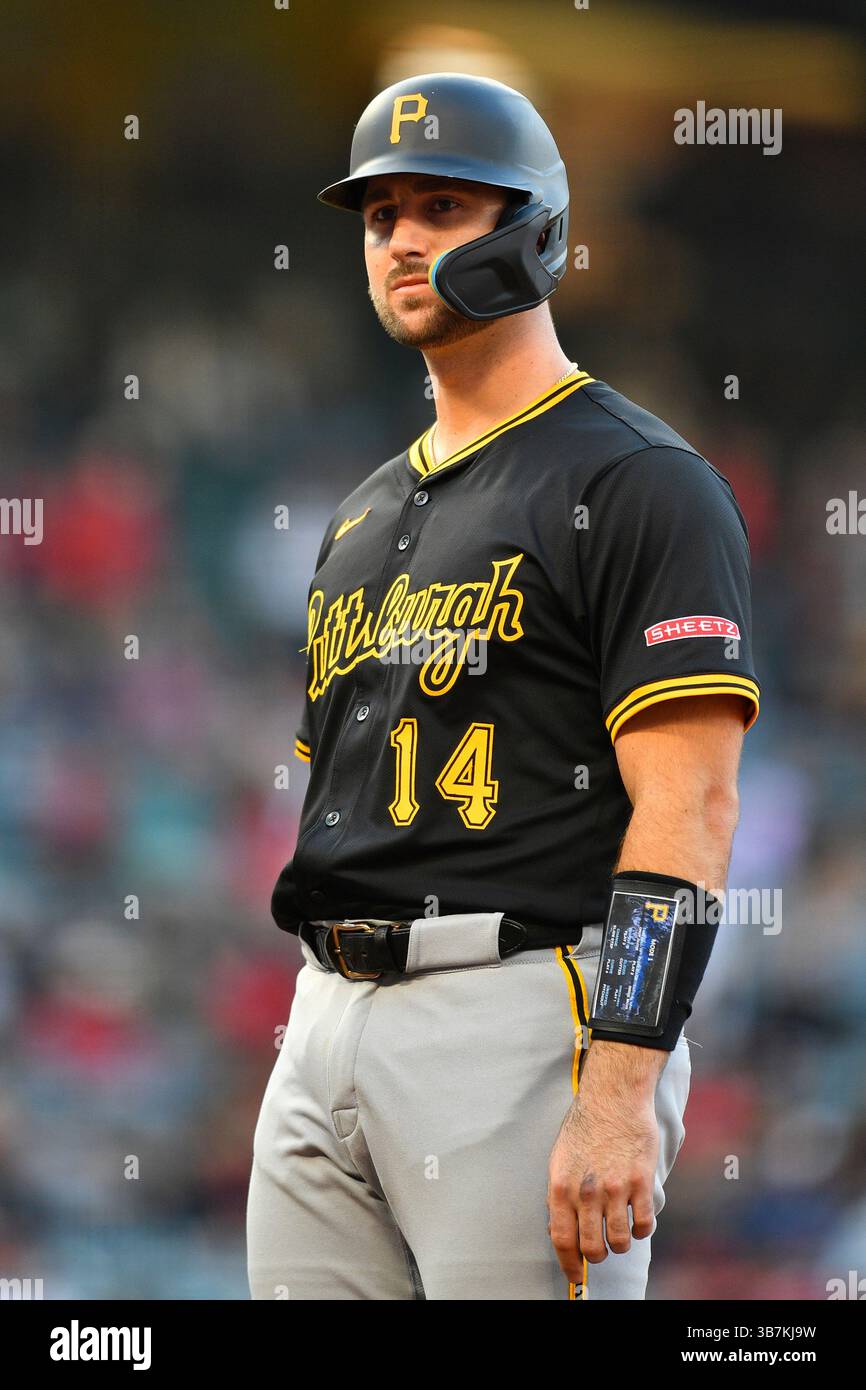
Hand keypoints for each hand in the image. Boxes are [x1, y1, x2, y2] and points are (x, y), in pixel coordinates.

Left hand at [546, 1042, 662, 1280]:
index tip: (576, 1275)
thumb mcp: (560, 1159)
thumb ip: (561, 1195)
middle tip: (601, 1248)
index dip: (569, 1264)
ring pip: (620, 1242)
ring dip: (620, 1244)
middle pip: (593, 1248)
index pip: (562, 1239)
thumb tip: (561, 1229)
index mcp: (561, 1186)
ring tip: (620, 1231)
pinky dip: (641, 1230)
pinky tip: (637, 1218)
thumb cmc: (585, 1127)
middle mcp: (586, 1192)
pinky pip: (643, 1225)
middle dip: (598, 1255)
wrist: (613, 1098)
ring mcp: (615, 1188)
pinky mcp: (640, 1182)